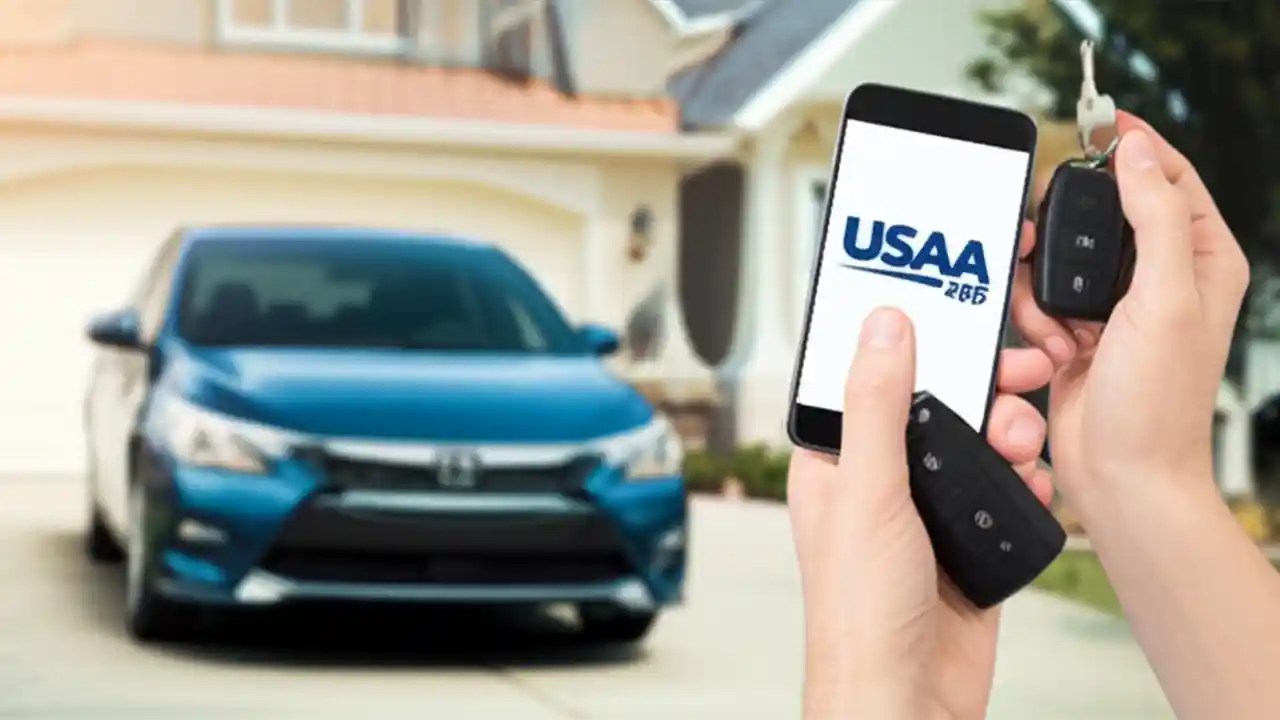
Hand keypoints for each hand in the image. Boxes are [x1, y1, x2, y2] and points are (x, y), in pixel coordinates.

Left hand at [789, 307, 1053, 718]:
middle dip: (979, 385)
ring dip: (1007, 432)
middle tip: (1019, 369)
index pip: (868, 376)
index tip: (953, 310)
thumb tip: (881, 326)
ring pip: (975, 442)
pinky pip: (1003, 491)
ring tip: (1022, 440)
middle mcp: (879, 480)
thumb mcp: (868, 491)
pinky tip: (1029, 484)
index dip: (910, 341)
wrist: (908, 700)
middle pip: (934, 402)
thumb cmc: (860, 612)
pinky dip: (1023, 483)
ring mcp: (925, 511)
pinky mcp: (967, 541)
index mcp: (836, 461)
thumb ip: (876, 405)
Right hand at [1010, 113, 1249, 503]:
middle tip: (1049, 244)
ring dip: (1047, 289)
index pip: (1170, 178)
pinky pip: (1039, 299)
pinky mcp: (1079, 333)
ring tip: (1064, 326)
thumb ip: (1156, 216)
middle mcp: (1163, 279)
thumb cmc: (1157, 406)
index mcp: (1203, 260)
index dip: (1134, 149)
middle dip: (1069, 232)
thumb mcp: (1164, 298)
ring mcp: (1117, 308)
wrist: (1122, 477)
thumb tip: (1140, 152)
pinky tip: (1055, 350)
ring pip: (1062, 258)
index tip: (1097, 127)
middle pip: (1105, 215)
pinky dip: (1036, 321)